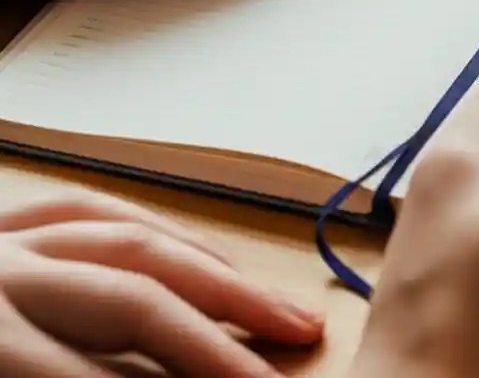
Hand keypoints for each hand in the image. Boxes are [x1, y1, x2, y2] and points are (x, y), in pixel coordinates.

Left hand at [0, 189, 321, 376]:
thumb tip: (164, 377)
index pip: (112, 358)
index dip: (204, 369)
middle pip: (139, 283)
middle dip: (230, 315)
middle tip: (300, 344)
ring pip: (126, 235)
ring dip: (211, 272)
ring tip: (274, 307)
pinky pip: (84, 210)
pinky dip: (151, 230)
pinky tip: (195, 254)